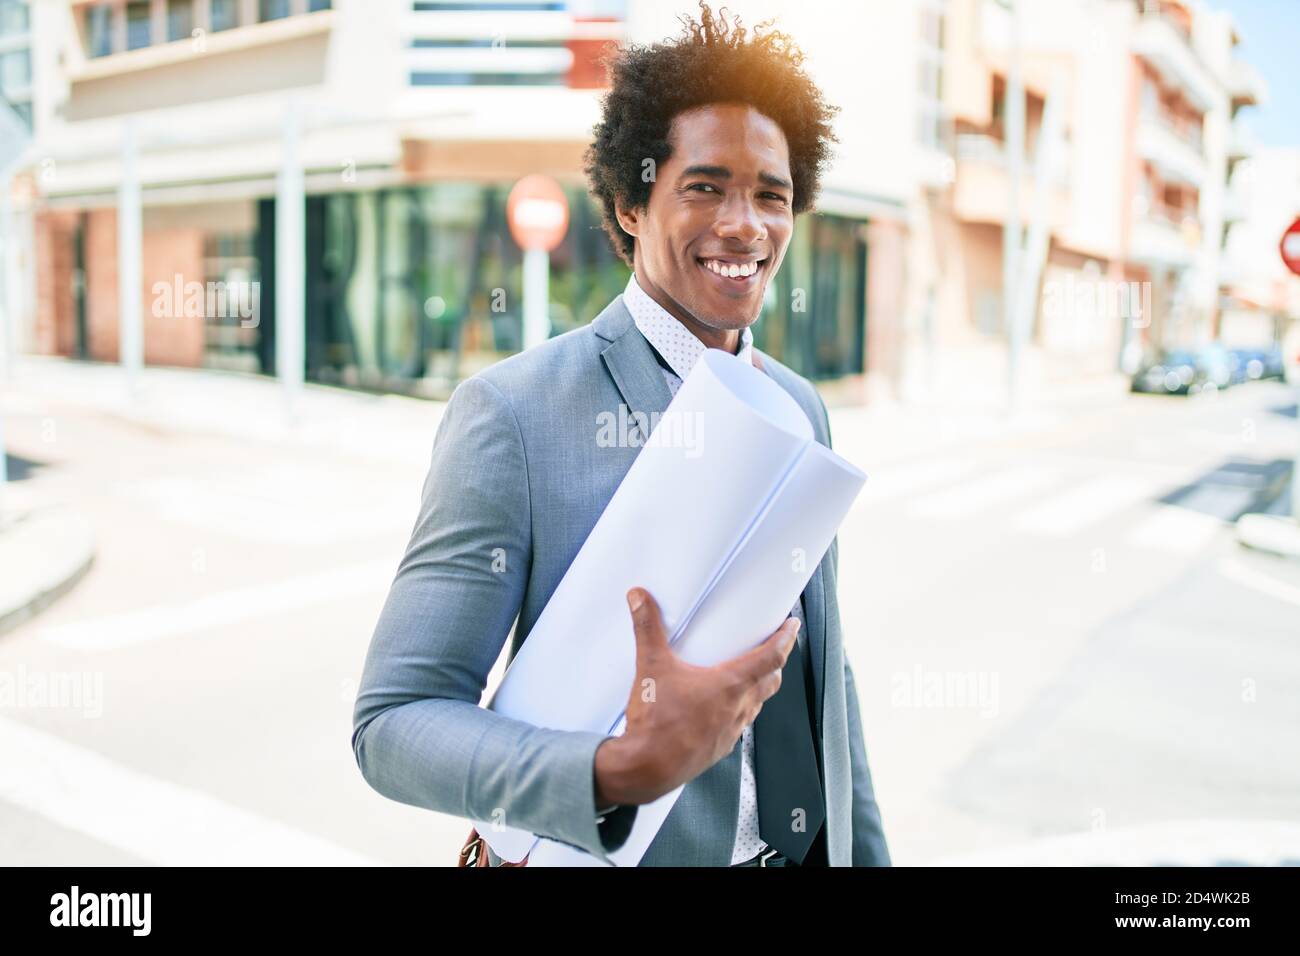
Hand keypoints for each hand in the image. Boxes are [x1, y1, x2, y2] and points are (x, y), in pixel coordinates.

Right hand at [594, 587, 798, 805]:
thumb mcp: (651, 667)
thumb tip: (641, 601)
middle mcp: (737, 708)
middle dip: (775, 662)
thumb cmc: (656, 725)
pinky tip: (720, 707)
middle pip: (770, 681)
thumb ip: (647, 629)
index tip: (792, 627)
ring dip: (758, 687)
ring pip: (756, 704)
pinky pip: (738, 724)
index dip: (785, 639)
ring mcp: (731, 730)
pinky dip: (738, 710)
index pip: (772, 658)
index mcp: (730, 686)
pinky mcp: (719, 747)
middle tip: (773, 647)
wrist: (646, 768)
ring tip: (746, 674)